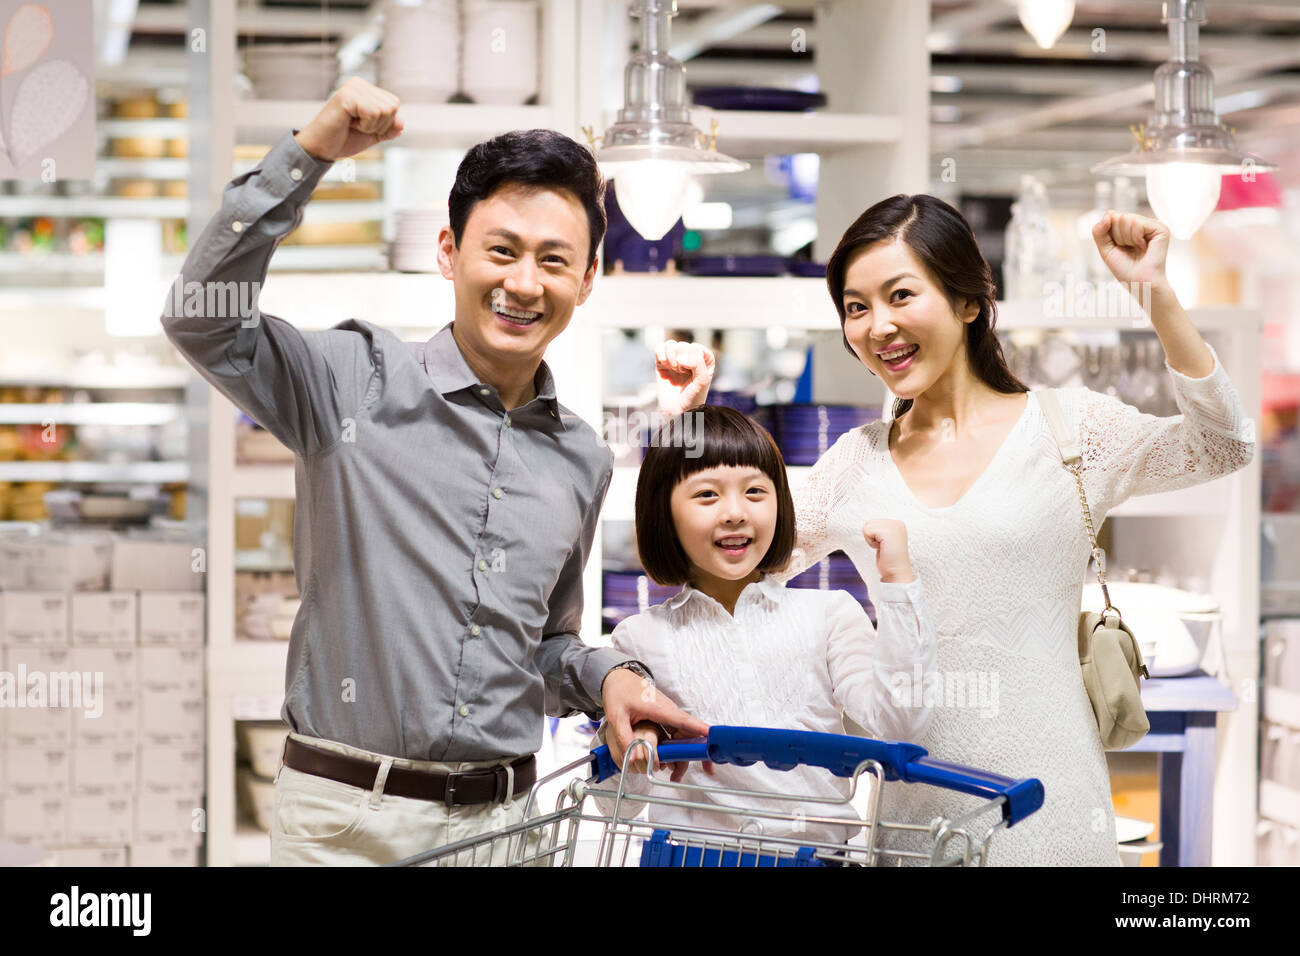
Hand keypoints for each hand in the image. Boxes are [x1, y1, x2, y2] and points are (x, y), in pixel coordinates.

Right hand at [294, 77, 403, 162]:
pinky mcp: (346, 95)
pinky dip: (365, 125)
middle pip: (393, 106)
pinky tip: (349, 123)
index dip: (384, 123)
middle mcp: (358, 84)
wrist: (322, 148)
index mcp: (365, 89)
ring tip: (352, 124)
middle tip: (357, 126)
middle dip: (379, 125)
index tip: (363, 126)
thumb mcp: (372, 135)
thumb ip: (388, 129)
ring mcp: (352, 87)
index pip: (394, 104)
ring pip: (385, 110)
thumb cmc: (343, 139)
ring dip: (371, 126)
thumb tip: (401, 122)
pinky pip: (373, 113)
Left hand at [601, 666, 708, 783]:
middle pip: (690, 731)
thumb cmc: (619, 692)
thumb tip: (631, 760)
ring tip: (680, 773)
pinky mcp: (666, 716)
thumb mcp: (616, 716)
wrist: (619, 677)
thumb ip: (624, 738)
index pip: (683, 720)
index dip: (699, 729)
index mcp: (658, 707)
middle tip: (708, 769)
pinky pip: (678, 732)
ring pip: (685, 734)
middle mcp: (668, 710)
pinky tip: (675, 760)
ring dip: (688, 752)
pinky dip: (680, 747)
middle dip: (700, 750)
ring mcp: (668, 713)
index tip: (713, 738)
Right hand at [655, 340, 714, 417]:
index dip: (693, 358)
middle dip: (682, 359)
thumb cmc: (693, 398)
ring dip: (671, 356)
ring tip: (673, 369)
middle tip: (682, 374)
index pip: (697, 348)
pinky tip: (664, 363)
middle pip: (683, 345)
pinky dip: (660, 353)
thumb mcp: (703, 380)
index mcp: (704, 361)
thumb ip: (697, 363)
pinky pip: (659, 347)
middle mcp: (689, 358)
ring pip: (671, 344)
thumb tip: (681, 357)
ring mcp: (675, 360)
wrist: (676, 412)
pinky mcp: (661, 363)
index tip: (692, 373)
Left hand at [863, 518, 913, 583]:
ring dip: (871, 540)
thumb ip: (879, 531)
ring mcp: (893, 526)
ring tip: (883, 547)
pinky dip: (871, 542)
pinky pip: (867, 531)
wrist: (897, 572)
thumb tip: (867, 525)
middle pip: (869, 523)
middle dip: (872, 537)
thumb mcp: (884, 540)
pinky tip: (882, 548)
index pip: (873, 522)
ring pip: (867, 526)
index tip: (885, 546)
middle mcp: (897, 523)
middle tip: (883, 547)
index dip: (874, 537)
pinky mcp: (887, 532)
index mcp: (897, 524)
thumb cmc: (889, 560)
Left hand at [1092, 211, 1169, 289]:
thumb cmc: (1125, 269)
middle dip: (1118, 237)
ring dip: (1126, 238)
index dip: (1109, 234)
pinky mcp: (1161, 228)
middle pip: (1118, 217)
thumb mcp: (1105, 248)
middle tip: (1129, 249)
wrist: (1139, 283)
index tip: (1119, 247)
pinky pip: (1138, 223)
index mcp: (1130, 227)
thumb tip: (1108, 213)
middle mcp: (1142, 223)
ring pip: (1127, 219)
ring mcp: (1152, 224)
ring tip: (1137, 249)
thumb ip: (1099, 231)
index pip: (1111, 216)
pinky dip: (1135, 238)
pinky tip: (1143, 246)